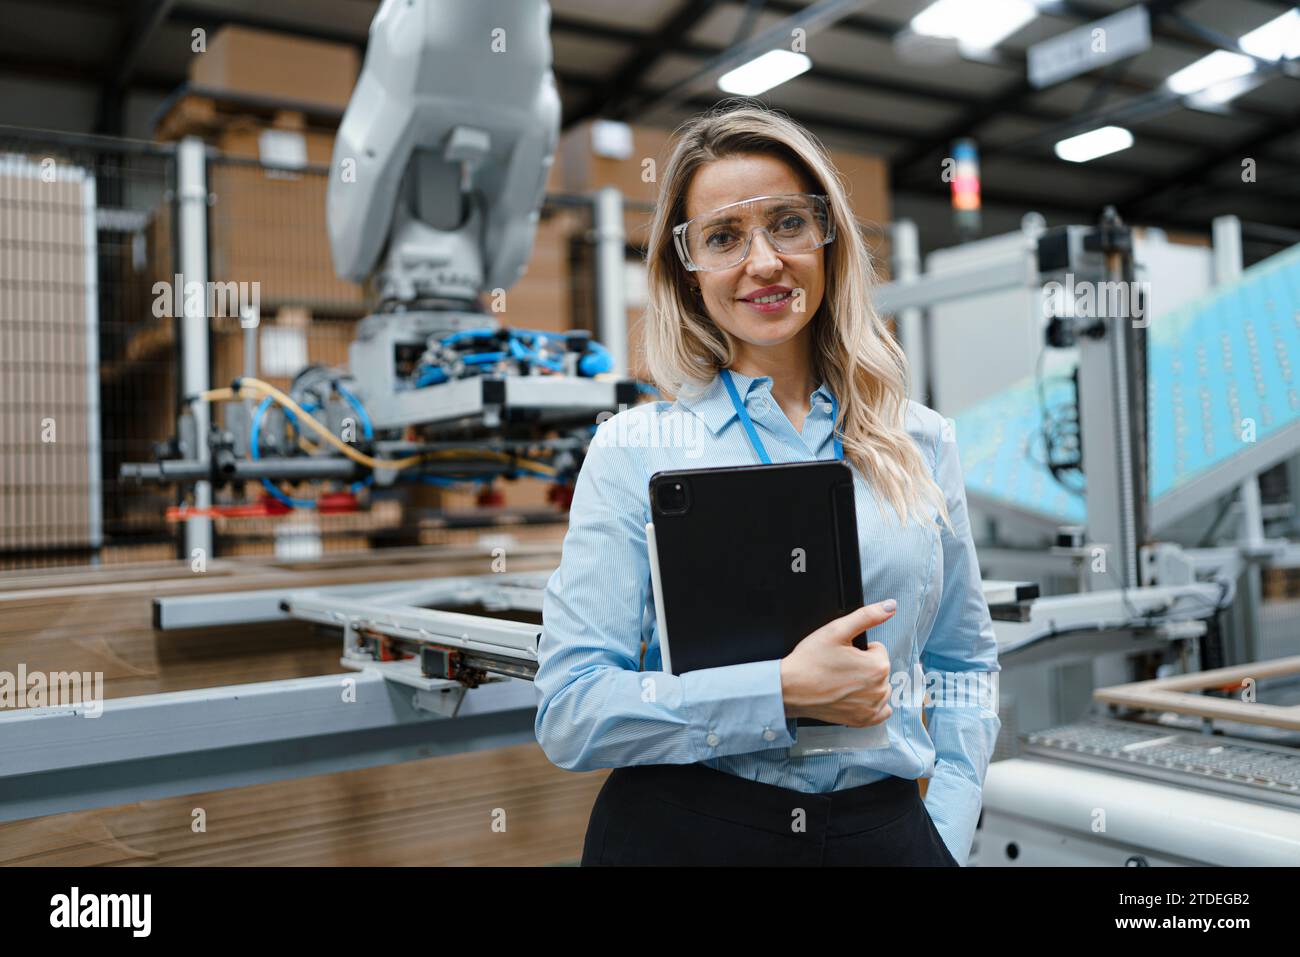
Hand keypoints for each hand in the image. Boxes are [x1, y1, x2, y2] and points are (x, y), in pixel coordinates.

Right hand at [779, 600, 896, 726]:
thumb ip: (867, 616)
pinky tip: (855, 697)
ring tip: (842, 681)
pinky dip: (872, 705)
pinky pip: (881, 712)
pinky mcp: (863, 721)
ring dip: (867, 684)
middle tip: (840, 666)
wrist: (789, 689)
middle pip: (880, 670)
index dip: (860, 649)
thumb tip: (890, 606)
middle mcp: (879, 690)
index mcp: (877, 666)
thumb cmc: (809, 661)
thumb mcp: (836, 630)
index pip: (879, 650)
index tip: (843, 654)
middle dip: (864, 666)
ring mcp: (871, 708)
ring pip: (880, 688)